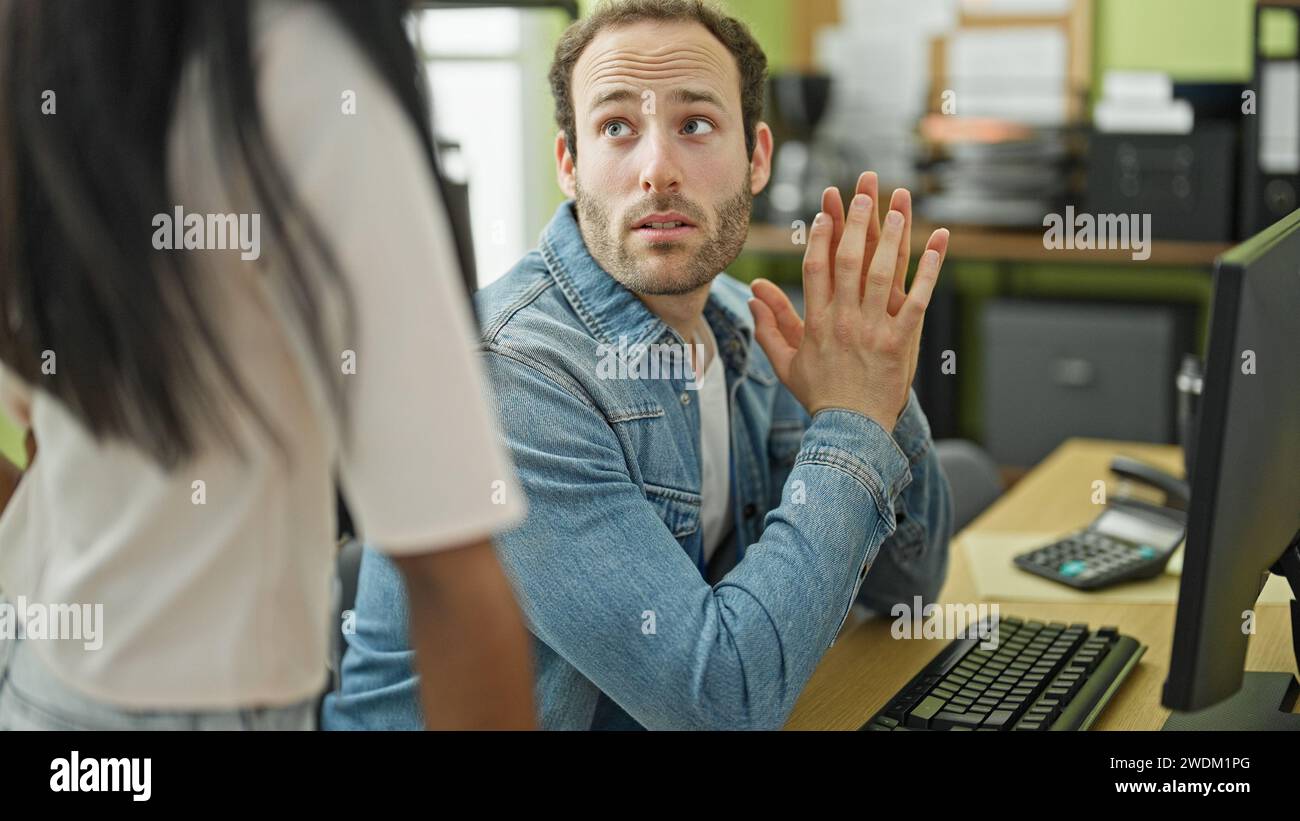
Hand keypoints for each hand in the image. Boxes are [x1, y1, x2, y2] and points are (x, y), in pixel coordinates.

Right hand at [748, 174, 948, 432]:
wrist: (850, 430)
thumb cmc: (819, 395)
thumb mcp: (785, 363)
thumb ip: (769, 326)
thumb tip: (753, 294)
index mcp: (817, 321)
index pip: (817, 268)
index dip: (822, 236)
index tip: (826, 211)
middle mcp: (844, 319)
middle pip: (850, 261)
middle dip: (857, 223)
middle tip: (864, 193)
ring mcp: (874, 329)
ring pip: (884, 273)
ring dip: (892, 237)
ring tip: (897, 207)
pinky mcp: (901, 340)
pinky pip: (918, 298)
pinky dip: (931, 269)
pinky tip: (939, 242)